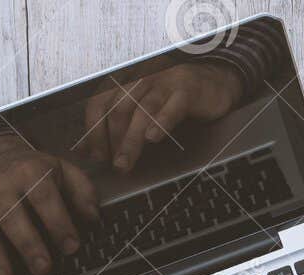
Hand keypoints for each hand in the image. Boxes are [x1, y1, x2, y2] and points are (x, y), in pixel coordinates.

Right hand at [0, 134, 97, 274]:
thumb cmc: (34, 170)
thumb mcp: (64, 170)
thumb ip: (83, 192)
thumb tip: (93, 218)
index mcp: (30, 172)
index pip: (44, 199)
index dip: (59, 224)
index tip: (71, 246)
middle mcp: (1, 186)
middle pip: (12, 217)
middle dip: (27, 245)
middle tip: (42, 268)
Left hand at [83, 63, 243, 171]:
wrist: (213, 82)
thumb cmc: (173, 98)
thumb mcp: (142, 107)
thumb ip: (117, 124)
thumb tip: (90, 150)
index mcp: (125, 82)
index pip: (99, 103)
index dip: (95, 131)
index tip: (96, 156)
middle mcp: (140, 79)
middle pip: (119, 110)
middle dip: (113, 142)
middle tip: (115, 166)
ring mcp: (164, 82)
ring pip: (142, 111)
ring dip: (131, 140)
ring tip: (126, 162)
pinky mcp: (187, 90)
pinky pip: (172, 106)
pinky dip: (161, 122)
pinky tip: (154, 138)